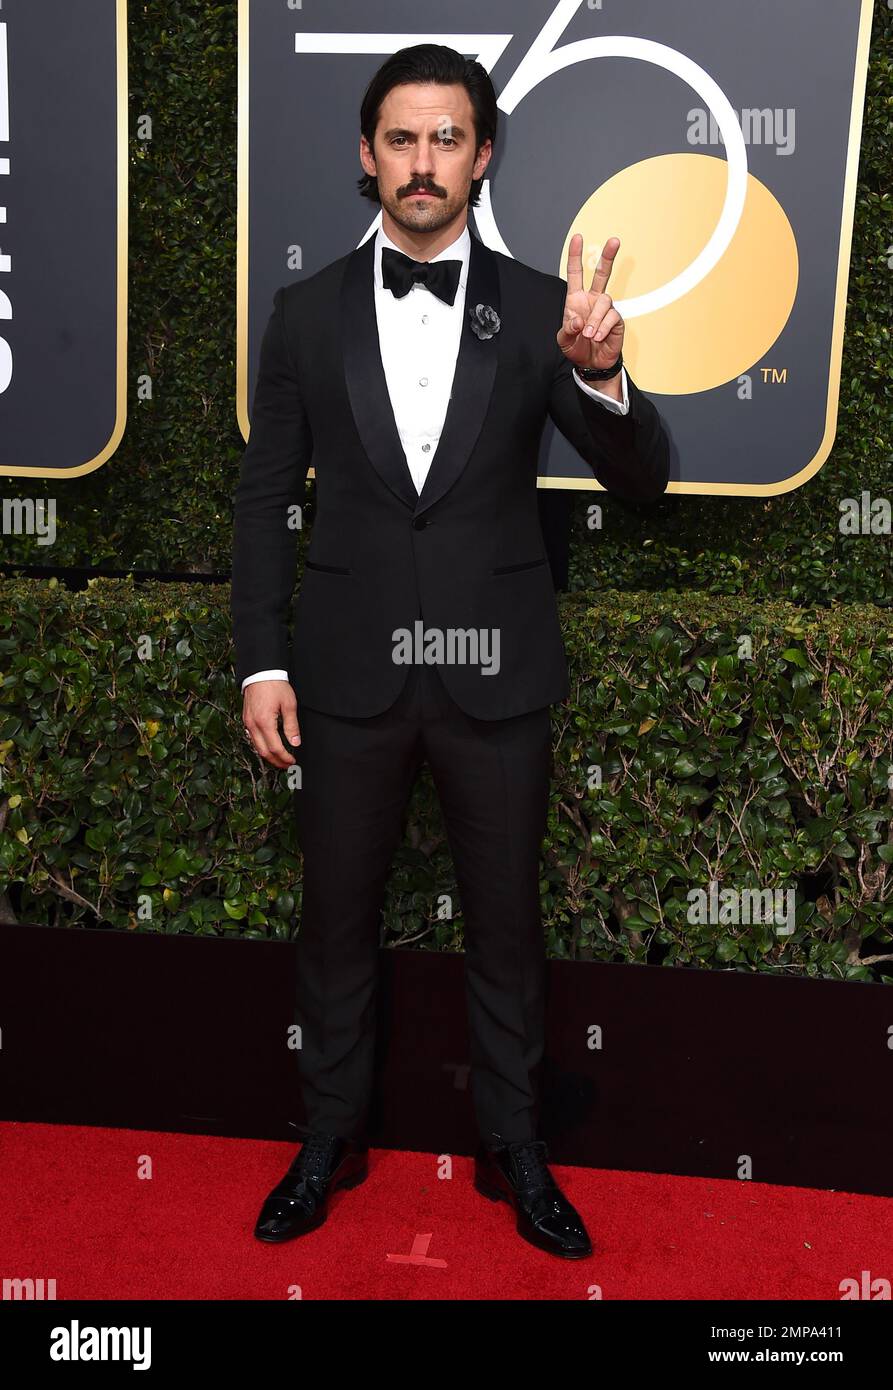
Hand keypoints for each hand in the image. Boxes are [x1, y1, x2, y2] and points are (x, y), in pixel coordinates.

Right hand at [242, 679, 300, 768]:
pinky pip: (252, 738)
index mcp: (265, 722)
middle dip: (276, 761)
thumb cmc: (275, 686)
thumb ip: (292, 726)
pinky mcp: (246, 720)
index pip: (275, 748)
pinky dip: (261, 746)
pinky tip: (269, 747)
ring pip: (256, 747)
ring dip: (268, 756)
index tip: (293, 761)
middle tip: (287, 765)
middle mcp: (253, 725)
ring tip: (279, 759)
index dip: (285, 758)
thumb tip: (295, 743)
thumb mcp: (289, 705)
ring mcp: (247, 723)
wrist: (260, 673)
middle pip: (263, 752)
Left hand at [557, 233, 623, 370]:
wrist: (591, 364)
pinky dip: (603, 328)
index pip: (576, 274)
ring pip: (605, 301)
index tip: (578, 239)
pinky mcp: (616, 320)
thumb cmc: (577, 348)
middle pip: (602, 273)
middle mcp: (592, 300)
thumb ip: (568, 329)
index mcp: (576, 300)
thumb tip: (578, 320)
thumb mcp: (564, 340)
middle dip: (607, 257)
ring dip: (595, 319)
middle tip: (614, 241)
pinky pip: (612, 317)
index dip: (576, 256)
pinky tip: (597, 338)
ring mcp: (605, 310)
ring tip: (588, 335)